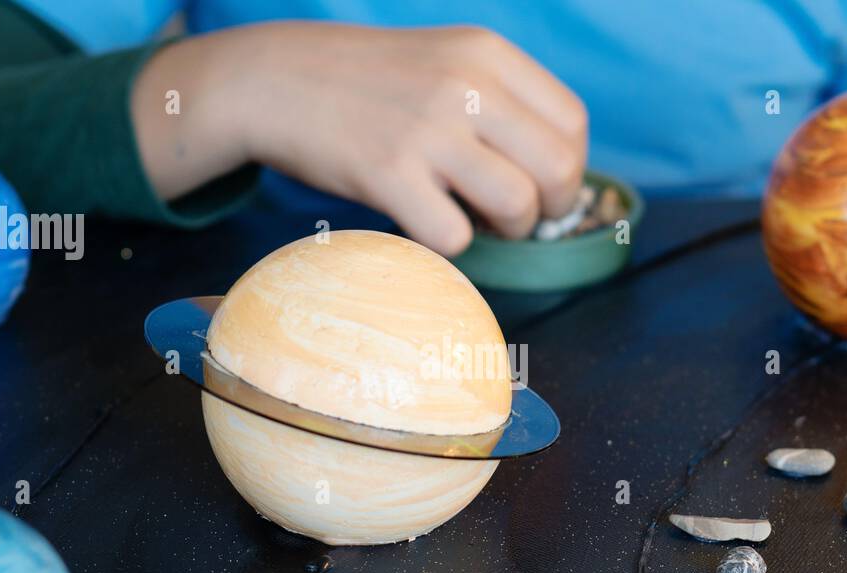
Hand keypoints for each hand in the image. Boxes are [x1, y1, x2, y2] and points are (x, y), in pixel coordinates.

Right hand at [134, 22, 587, 255]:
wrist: (275, 79)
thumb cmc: (368, 82)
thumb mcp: (445, 60)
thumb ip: (501, 100)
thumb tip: (553, 171)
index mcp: (487, 54)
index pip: (572, 123)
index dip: (568, 169)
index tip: (542, 187)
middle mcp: (465, 85)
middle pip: (558, 169)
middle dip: (549, 209)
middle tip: (516, 218)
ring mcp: (427, 129)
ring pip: (517, 205)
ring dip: (506, 231)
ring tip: (475, 221)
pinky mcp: (388, 174)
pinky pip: (454, 236)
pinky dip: (449, 245)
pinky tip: (426, 223)